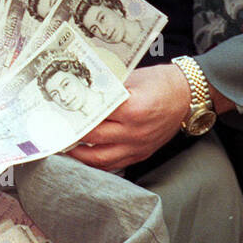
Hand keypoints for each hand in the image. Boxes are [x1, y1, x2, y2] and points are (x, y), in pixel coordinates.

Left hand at [66, 63, 192, 170]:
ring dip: (79, 154)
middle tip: (55, 128)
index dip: (75, 112)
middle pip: (93, 136)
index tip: (59, 111)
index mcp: (133, 108)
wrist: (187, 95)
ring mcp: (138, 146)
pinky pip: (114, 165)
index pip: (95, 114)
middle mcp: (135, 131)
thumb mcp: (132, 77)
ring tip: (65, 147)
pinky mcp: (141, 154)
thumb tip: (82, 90)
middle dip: (71, 133)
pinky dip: (96, 163)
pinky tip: (85, 157)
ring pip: (101, 158)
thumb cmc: (160, 83)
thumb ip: (108, 87)